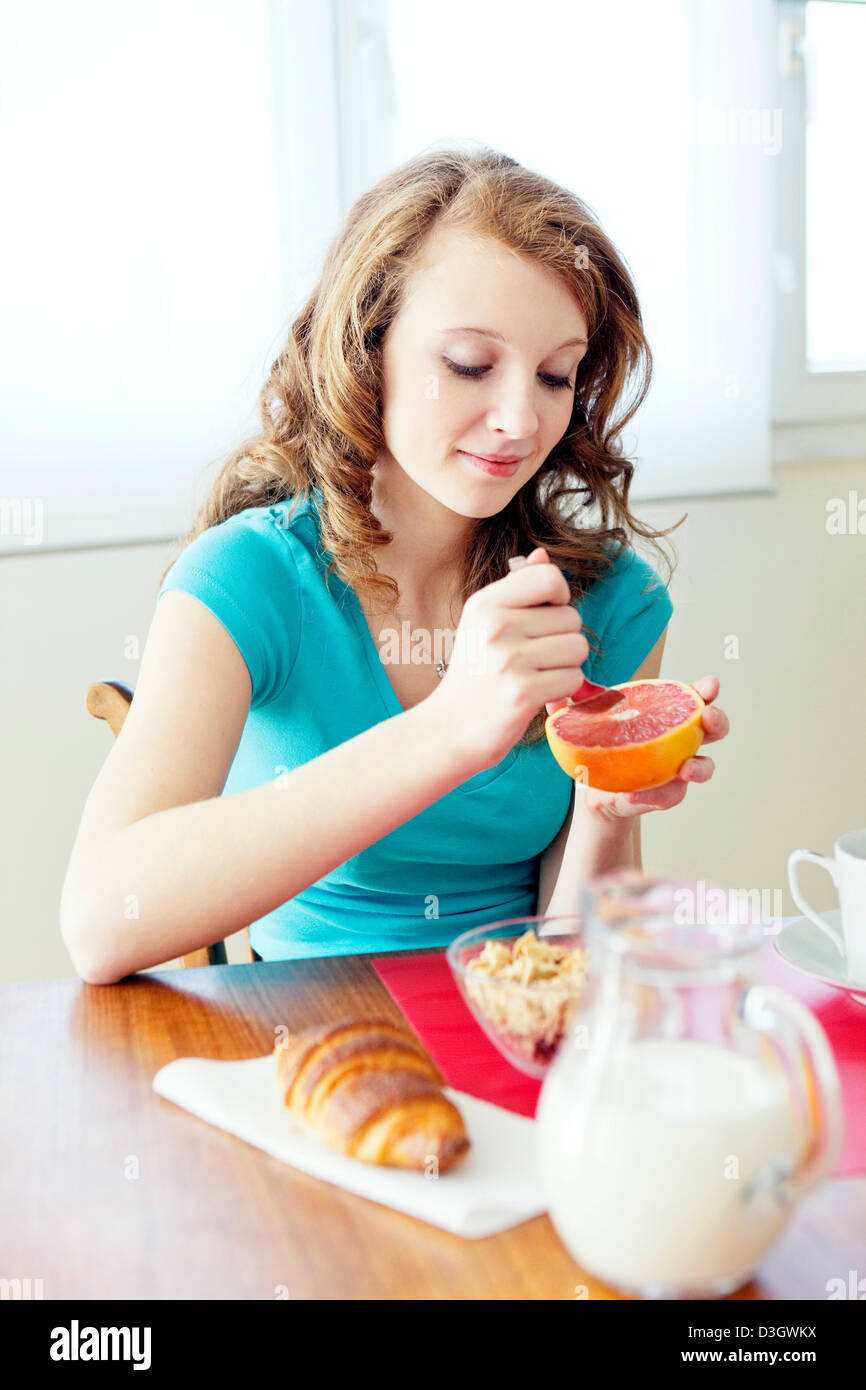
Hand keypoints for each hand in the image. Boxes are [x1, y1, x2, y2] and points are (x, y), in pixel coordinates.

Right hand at [427, 546, 588, 769]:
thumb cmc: (474, 674)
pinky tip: (538, 694)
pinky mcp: (523, 693)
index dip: (560, 597)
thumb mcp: (484, 623)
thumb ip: (516, 589)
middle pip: (572, 617)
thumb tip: (542, 555)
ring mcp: (509, 660)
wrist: (449, 728)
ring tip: (536, 675)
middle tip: (533, 658)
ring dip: (566, 666)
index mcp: (486, 603)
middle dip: (563, 639)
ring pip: (578, 648)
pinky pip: (573, 678)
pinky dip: (562, 690)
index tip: (547, 616)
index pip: (549, 577)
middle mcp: (496, 626)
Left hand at [579, 675, 729, 824]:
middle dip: (717, 721)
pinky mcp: (666, 795)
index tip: (709, 685)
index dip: (705, 691)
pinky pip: (669, 796)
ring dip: (699, 767)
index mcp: (664, 715)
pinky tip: (637, 794)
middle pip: (713, 728)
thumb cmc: (599, 748)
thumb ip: (571, 708)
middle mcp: (679, 740)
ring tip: (685, 768)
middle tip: (707, 719)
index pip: (691, 698)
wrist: (593, 792)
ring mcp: (677, 769)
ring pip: (703, 767)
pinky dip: (656, 796)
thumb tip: (552, 695)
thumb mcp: (586, 725)